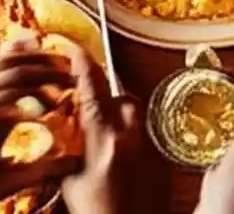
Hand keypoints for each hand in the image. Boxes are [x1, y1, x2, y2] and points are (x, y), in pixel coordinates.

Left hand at [0, 40, 77, 205]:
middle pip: (20, 72)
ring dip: (34, 59)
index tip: (73, 96)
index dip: (55, 91)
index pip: (30, 92)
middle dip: (50, 70)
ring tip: (57, 61)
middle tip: (72, 76)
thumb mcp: (5, 184)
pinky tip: (28, 53)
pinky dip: (12, 56)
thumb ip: (42, 171)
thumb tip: (76, 163)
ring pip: (5, 62)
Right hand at [61, 45, 149, 213]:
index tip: (77, 50)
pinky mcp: (163, 161)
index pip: (92, 93)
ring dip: (121, 118)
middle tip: (92, 111)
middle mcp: (130, 140)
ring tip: (107, 138)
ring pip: (137, 116)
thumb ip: (72, 151)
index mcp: (103, 142)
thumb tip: (71, 131)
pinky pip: (147, 137)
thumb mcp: (71, 184)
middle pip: (122, 99)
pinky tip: (122, 159)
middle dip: (107, 99)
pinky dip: (133, 140)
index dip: (83, 67)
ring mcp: (150, 149)